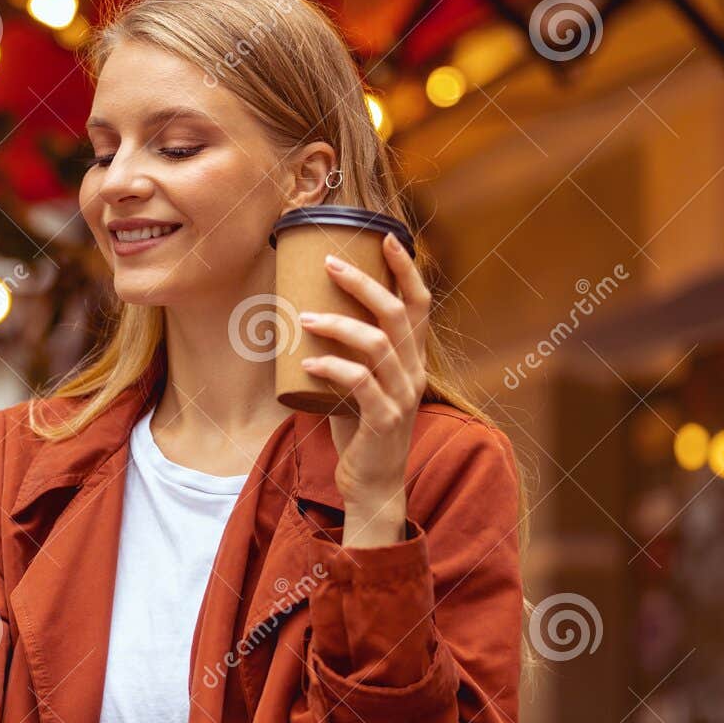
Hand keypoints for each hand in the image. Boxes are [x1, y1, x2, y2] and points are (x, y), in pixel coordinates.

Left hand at [296, 233, 430, 547]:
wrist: (372, 486)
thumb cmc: (360, 431)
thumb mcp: (360, 386)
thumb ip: (348, 356)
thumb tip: (305, 317)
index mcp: (412, 359)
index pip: (419, 303)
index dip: (406, 268)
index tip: (385, 236)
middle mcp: (414, 372)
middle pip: (397, 313)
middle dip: (363, 282)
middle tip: (327, 263)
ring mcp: (401, 395)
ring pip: (377, 344)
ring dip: (337, 324)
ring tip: (303, 318)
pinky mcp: (383, 419)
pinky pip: (360, 383)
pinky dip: (333, 367)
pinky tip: (309, 362)